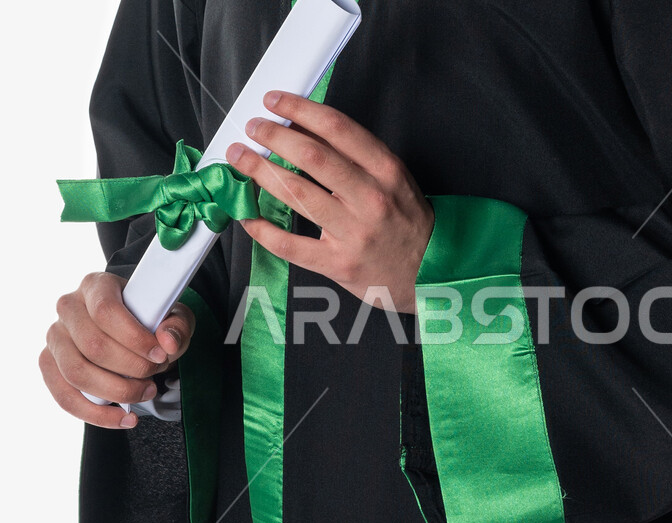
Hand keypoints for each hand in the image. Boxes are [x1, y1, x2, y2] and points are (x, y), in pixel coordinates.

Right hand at [40, 272, 194, 428]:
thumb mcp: (173, 316)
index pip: (106, 311)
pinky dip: (97, 415)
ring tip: (146, 392)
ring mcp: (55, 337)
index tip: (162, 355)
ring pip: (76, 373)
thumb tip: (168, 343)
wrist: (132, 329)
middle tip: (156, 374)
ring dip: (117, 391)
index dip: (135, 338)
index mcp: (96, 286)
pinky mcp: (49, 365)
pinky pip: (65, 397)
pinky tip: (125, 419)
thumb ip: (177, 326)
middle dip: (131, 368)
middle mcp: (68, 308)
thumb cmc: (150, 319)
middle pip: (93, 346)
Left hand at [227, 91, 433, 313]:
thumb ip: (356, 156)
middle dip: (275, 136)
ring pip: (298, 195)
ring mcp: (354, 233)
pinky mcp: (338, 264)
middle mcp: (371, 199)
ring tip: (240, 158)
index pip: (338, 129)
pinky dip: (263, 230)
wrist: (431, 273)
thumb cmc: (407, 222)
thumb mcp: (394, 179)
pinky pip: (291, 245)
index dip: (300, 109)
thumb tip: (305, 129)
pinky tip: (246, 215)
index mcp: (387, 171)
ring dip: (261, 172)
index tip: (275, 101)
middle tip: (254, 128)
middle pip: (313, 157)